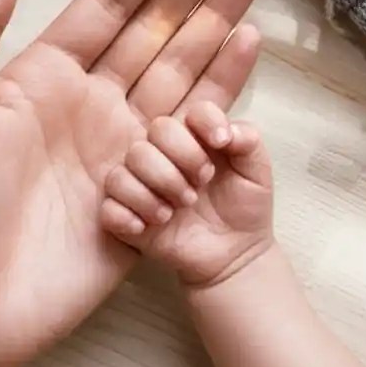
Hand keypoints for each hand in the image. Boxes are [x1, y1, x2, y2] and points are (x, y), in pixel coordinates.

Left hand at [0, 0, 266, 366]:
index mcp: (38, 75)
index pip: (105, 3)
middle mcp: (85, 102)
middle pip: (155, 25)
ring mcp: (119, 147)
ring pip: (181, 68)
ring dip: (218, 17)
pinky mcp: (146, 194)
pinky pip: (191, 133)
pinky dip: (224, 89)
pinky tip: (248, 44)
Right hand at [100, 102, 273, 287]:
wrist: (234, 254)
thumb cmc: (242, 208)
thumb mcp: (256, 171)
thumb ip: (249, 141)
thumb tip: (227, 131)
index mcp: (194, 138)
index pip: (191, 113)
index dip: (206, 122)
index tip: (222, 143)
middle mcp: (163, 154)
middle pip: (155, 132)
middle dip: (182, 157)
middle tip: (200, 186)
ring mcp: (141, 183)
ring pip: (127, 167)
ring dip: (156, 188)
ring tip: (176, 210)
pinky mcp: (126, 214)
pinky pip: (109, 206)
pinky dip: (128, 214)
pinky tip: (150, 226)